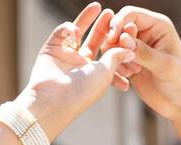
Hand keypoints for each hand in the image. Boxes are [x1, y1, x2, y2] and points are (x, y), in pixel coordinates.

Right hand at [18, 3, 136, 135]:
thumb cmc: (83, 90)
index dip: (117, 40)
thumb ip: (116, 56)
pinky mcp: (50, 50)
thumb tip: (130, 49)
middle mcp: (81, 65)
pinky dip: (68, 28)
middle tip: (113, 13)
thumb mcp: (106, 72)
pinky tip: (74, 32)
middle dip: (103, 26)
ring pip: (77, 33)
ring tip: (98, 6)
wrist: (54, 99)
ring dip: (87, 19)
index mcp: (96, 73)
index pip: (108, 52)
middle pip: (94, 40)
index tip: (127, 29)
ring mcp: (65, 57)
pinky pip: (60, 33)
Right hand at [105, 7, 180, 118]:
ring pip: (112, 45)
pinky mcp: (130, 64)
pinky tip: (126, 83)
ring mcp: (136, 49)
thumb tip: (123, 39)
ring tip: (130, 73)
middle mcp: (146, 34)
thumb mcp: (165, 66)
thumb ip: (144, 52)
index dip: (118, 23)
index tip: (113, 38)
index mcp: (158, 26)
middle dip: (115, 43)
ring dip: (115, 58)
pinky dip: (114, 70)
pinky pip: (113, 61)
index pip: (131, 14)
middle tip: (121, 60)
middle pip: (118, 27)